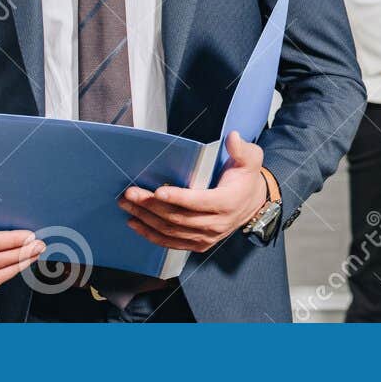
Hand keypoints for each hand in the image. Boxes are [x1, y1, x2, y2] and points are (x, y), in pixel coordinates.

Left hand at [120, 132, 268, 252]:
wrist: (253, 203)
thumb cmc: (246, 178)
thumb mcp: (251, 159)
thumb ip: (241, 149)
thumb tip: (233, 137)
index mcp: (227, 202)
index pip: (199, 202)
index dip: (178, 198)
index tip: (158, 191)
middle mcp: (216, 223)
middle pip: (178, 217)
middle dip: (151, 206)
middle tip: (130, 193)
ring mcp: (206, 237)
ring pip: (171, 231)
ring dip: (146, 219)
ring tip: (127, 205)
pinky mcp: (198, 244)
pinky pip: (171, 243)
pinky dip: (152, 235)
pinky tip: (136, 224)